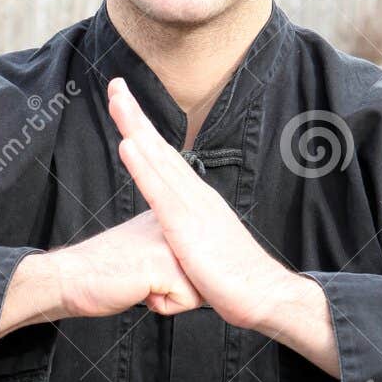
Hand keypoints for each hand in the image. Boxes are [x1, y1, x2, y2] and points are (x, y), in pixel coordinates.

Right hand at [48, 207, 205, 319]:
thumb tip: (194, 266)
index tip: (150, 269)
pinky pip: (187, 301)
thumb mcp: (145, 251)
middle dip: (177, 287)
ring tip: (141, 283)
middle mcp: (172, 227)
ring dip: (170, 297)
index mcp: (166, 218)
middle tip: (143, 278)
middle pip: (203, 272)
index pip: (199, 255)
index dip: (178, 274)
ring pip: (199, 288)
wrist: (71, 278)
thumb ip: (170, 250)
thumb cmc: (101, 271)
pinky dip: (163, 306)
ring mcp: (171, 244)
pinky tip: (140, 290)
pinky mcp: (167, 266)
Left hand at [107, 75, 293, 331]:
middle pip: (160, 148)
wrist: (265, 296)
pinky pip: (160, 191)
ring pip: (159, 160)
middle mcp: (197, 195)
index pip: (166, 159)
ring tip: (117, 101)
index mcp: (197, 201)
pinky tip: (128, 144)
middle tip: (116, 85)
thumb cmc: (234, 283)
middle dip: (136, 115)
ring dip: (136, 128)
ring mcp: (193, 207)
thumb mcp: (202, 257)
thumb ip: (184, 245)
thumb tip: (172, 248)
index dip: (145, 131)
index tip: (126, 106)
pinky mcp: (188, 227)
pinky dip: (142, 166)